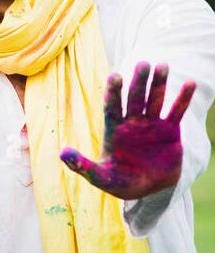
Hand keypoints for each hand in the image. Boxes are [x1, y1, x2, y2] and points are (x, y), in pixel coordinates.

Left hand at [61, 61, 193, 199]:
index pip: (112, 106)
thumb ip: (81, 165)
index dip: (113, 92)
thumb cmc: (120, 182)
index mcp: (113, 129)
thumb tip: (62, 153)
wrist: (147, 189)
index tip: (115, 76)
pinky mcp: (170, 131)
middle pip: (134, 98)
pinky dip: (183, 99)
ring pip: (155, 100)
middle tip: (143, 63)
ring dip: (159, 84)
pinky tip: (190, 83)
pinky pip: (176, 112)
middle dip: (138, 81)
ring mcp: (151, 125)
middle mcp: (132, 123)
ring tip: (163, 65)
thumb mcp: (99, 177)